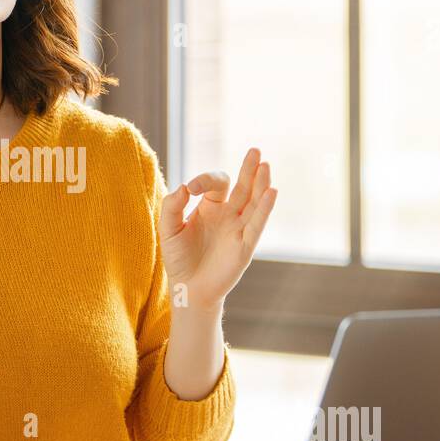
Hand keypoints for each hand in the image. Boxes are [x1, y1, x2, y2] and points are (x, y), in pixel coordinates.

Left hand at [158, 148, 276, 312]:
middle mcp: (229, 215)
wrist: (187, 289)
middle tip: (255, 151)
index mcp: (211, 207)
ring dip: (260, 184)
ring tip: (265, 165)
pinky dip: (265, 208)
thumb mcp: (168, 229)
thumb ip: (172, 206)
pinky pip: (257, 224)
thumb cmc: (179, 259)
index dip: (205, 180)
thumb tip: (185, 187)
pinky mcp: (245, 246)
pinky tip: (271, 191)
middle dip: (249, 169)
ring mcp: (239, 229)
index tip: (192, 189)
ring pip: (254, 202)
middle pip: (244, 187)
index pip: (216, 184)